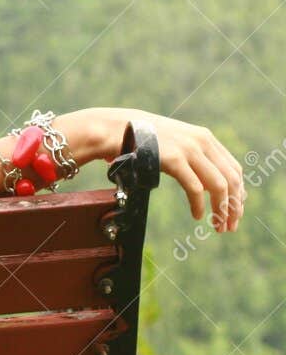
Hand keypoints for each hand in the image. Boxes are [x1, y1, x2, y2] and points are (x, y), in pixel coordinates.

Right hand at [68, 109, 245, 231]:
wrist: (116, 128)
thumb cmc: (141, 138)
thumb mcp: (174, 142)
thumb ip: (192, 156)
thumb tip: (206, 182)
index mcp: (205, 138)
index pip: (234, 169)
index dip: (238, 193)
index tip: (235, 211)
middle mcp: (202, 142)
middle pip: (231, 179)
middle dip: (234, 206)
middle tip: (229, 226)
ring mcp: (189, 149)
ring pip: (219, 185)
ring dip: (222, 209)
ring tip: (218, 225)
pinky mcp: (175, 159)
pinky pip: (195, 188)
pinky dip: (199, 205)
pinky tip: (197, 215)